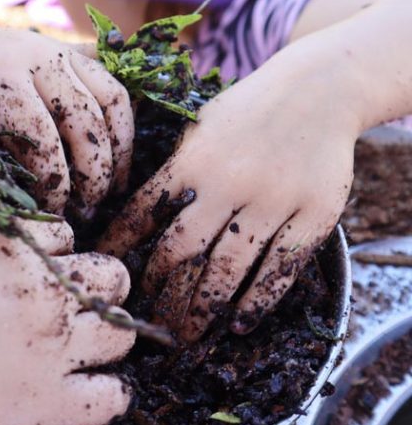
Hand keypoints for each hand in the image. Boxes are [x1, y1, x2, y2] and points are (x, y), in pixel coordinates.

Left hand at [0, 18, 132, 213]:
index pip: (41, 134)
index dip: (52, 179)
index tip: (51, 210)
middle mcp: (37, 55)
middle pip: (84, 117)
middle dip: (92, 170)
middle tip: (87, 211)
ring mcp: (59, 50)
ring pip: (110, 99)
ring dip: (118, 149)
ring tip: (110, 190)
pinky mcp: (72, 52)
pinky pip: (112, 86)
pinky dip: (124, 124)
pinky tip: (117, 161)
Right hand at [0, 196, 134, 424]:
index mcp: (7, 245)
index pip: (64, 232)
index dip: (48, 248)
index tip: (26, 268)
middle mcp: (41, 294)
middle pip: (110, 276)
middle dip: (90, 284)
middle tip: (61, 302)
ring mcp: (49, 353)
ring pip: (120, 333)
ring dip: (103, 335)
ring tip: (75, 343)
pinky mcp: (45, 408)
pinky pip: (111, 398)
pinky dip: (104, 393)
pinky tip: (80, 389)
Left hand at [98, 57, 359, 341]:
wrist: (319, 89)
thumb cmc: (247, 112)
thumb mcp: (198, 128)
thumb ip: (173, 171)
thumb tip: (136, 220)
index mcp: (192, 160)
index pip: (143, 212)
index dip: (120, 245)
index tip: (105, 270)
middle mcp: (228, 183)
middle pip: (183, 251)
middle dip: (160, 293)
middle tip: (148, 324)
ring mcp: (273, 201)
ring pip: (228, 268)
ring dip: (203, 308)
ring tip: (186, 335)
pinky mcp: (313, 215)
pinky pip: (278, 270)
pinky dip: (256, 302)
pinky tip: (238, 324)